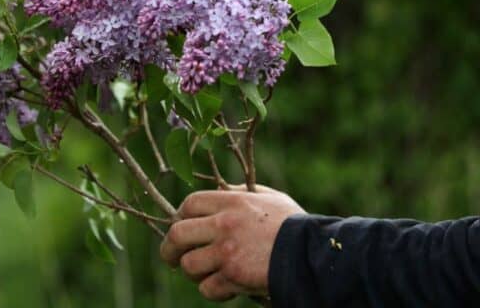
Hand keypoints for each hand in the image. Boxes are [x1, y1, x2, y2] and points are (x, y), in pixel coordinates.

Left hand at [160, 185, 304, 301]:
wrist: (312, 253)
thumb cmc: (293, 224)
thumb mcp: (269, 197)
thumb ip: (242, 193)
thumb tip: (222, 190)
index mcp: (231, 202)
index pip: (189, 204)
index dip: (180, 216)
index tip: (182, 226)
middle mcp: (224, 224)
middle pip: (177, 234)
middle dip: (169, 248)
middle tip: (172, 257)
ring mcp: (227, 251)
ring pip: (188, 264)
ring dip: (192, 272)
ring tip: (202, 274)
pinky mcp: (234, 276)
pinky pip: (207, 288)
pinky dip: (212, 291)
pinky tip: (225, 288)